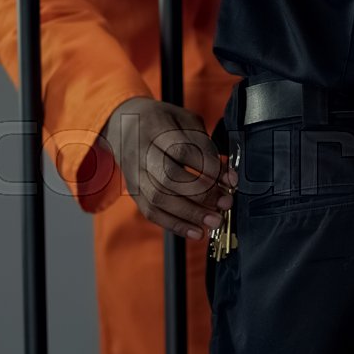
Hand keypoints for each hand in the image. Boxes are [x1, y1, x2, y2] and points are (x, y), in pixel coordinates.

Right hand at [102, 97, 237, 239]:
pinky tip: (196, 232)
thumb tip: (227, 178)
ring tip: (215, 220)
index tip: (230, 180)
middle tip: (225, 203)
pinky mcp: (134, 191)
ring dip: (190, 214)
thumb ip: (206, 146)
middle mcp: (140, 151)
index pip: (182, 150)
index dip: (208, 168)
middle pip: (168, 177)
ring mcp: (134, 173)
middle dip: (201, 193)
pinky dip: (176, 225)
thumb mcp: (186, 121)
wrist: (123, 123)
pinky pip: (151, 212)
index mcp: (155, 126)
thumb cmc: (163, 122)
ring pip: (158, 198)